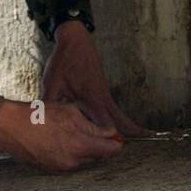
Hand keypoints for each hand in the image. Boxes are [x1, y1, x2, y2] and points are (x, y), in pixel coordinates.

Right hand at [0, 99, 121, 171]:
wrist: (9, 126)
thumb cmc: (39, 114)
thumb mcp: (70, 112)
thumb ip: (93, 125)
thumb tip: (110, 132)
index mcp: (80, 146)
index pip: (110, 151)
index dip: (116, 144)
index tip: (117, 138)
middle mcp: (72, 162)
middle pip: (97, 157)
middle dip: (99, 145)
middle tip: (97, 132)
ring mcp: (60, 168)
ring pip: (82, 160)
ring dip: (84, 149)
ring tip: (73, 132)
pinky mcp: (49, 169)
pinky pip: (68, 162)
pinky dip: (70, 153)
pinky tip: (61, 139)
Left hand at [41, 20, 151, 137]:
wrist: (76, 40)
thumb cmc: (64, 60)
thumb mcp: (52, 82)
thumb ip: (49, 103)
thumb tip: (41, 121)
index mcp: (91, 97)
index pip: (105, 122)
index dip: (112, 137)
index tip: (120, 150)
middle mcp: (102, 96)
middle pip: (121, 118)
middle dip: (133, 131)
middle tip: (149, 142)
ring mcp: (104, 92)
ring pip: (119, 113)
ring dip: (128, 126)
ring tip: (139, 139)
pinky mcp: (102, 89)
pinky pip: (113, 108)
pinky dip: (119, 118)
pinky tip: (119, 126)